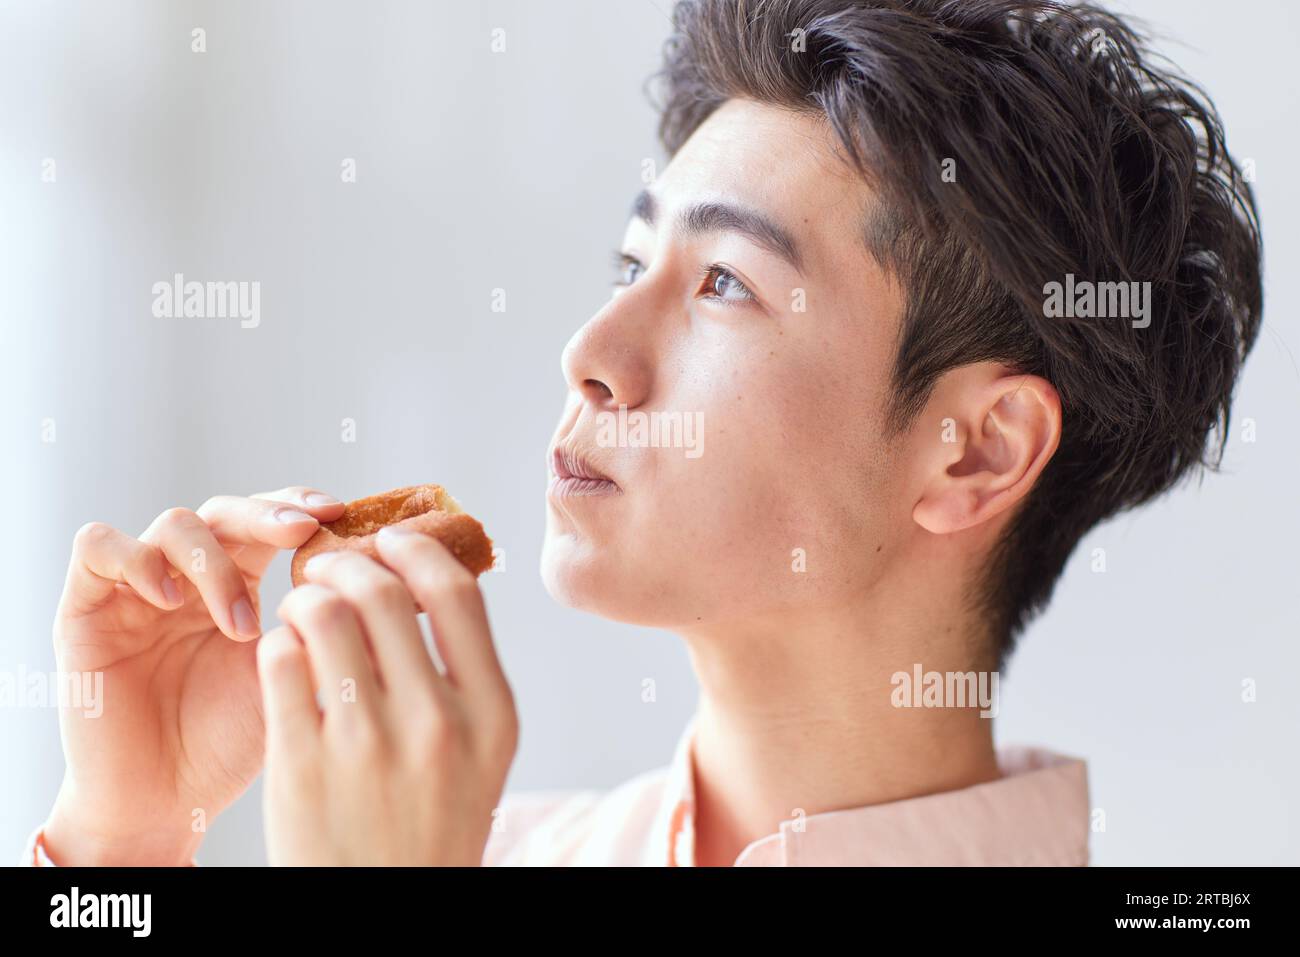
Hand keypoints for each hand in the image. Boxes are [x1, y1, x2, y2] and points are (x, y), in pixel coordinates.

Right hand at [44, 487, 345, 865]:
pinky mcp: (86, 606)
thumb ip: (327, 628)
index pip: (270, 520)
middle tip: (302, 532)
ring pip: (174, 523)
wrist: (165, 800)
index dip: (302, 507)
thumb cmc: (230, 744)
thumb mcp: (294, 678)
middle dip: (268, 515)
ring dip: (215, 563)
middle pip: (226, 509)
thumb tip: (390, 583)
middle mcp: (189, 576)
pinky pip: (98, 545)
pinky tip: (168, 598)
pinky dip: (136, 557)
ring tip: (239, 623)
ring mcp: (137, 588)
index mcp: (241, 583)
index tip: (339, 515)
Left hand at [259, 526, 517, 865]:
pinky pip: (279, 663)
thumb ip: (464, 675)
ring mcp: (365, 745)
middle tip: (330, 564)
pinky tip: (284, 652)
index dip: (417, 552)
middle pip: (382, 593)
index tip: (392, 541)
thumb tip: (426, 581)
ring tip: (301, 605)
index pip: (456, 594)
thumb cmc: (432, 824)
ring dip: (306, 595)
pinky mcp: (301, 765)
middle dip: (348, 561)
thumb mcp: (479, 752)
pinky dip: (278, 642)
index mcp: (490, 713)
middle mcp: (435, 723)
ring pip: (323, 616)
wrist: (386, 912)